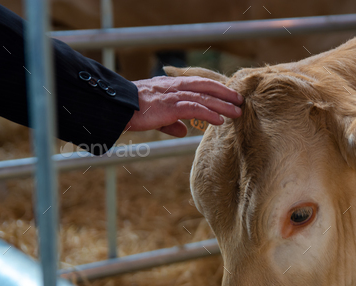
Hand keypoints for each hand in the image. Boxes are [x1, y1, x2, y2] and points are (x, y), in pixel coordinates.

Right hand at [125, 76, 243, 136]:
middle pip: (205, 86)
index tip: (228, 93)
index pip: (197, 83)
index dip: (214, 88)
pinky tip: (220, 119)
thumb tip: (183, 131)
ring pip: (203, 97)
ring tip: (237, 111)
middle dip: (224, 92)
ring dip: (222, 104)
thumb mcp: (155, 116)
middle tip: (240, 99)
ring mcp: (172, 95)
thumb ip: (170, 123)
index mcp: (170, 85)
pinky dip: (209, 113)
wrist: (115, 108)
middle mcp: (173, 86)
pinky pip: (194, 108)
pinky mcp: (169, 106)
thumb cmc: (131, 111)